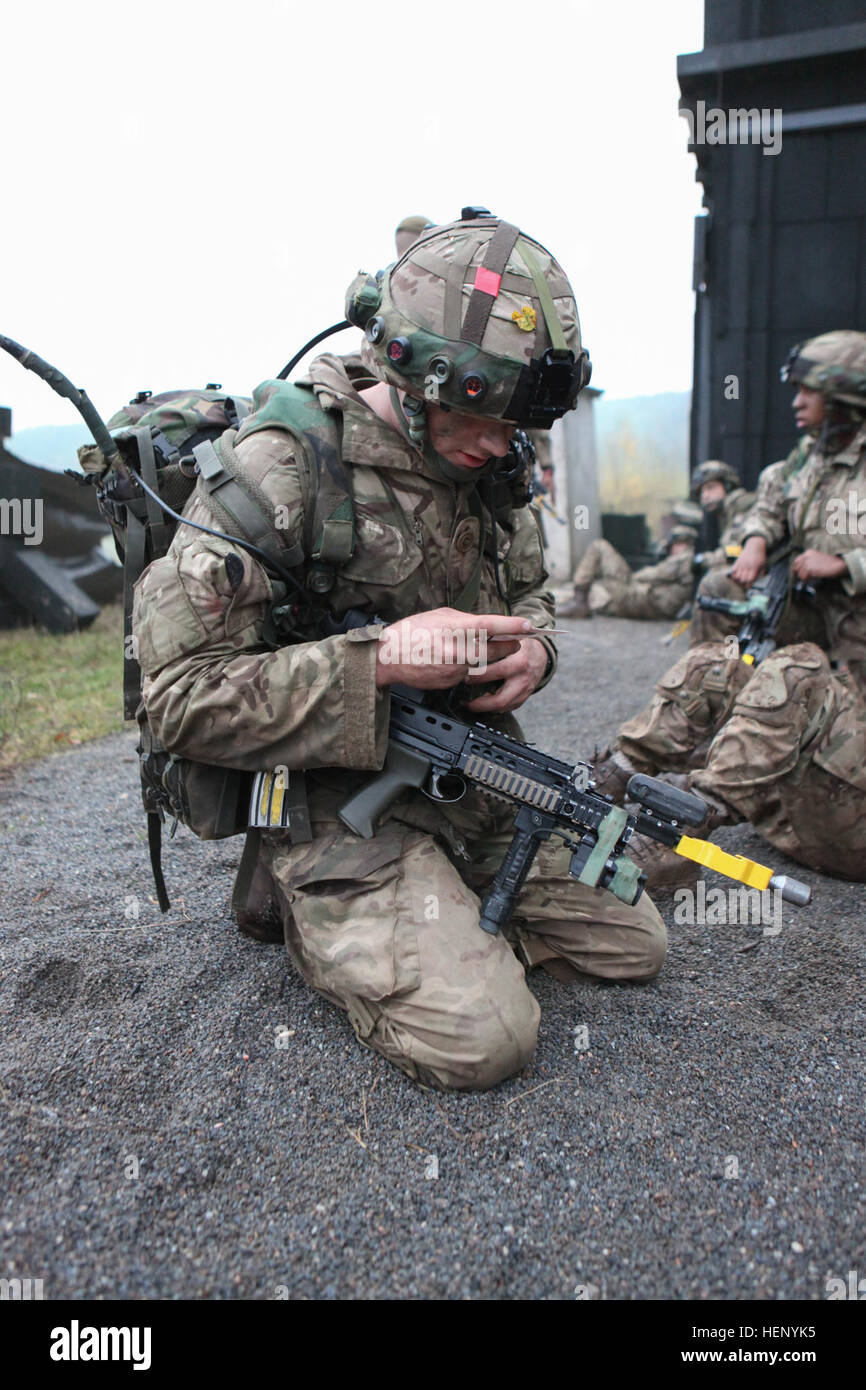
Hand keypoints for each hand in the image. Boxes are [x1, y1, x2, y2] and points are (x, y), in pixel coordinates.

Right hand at [374, 608, 529, 689]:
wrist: (388, 658)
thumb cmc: (412, 632)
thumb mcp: (439, 616)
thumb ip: (465, 620)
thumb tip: (487, 624)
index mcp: (453, 629)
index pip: (488, 626)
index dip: (510, 625)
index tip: (527, 625)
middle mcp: (456, 650)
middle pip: (494, 650)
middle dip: (508, 646)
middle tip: (516, 640)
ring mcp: (454, 669)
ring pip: (482, 664)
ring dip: (486, 657)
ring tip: (476, 647)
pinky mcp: (450, 682)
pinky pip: (467, 673)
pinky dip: (467, 667)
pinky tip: (453, 660)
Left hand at [462, 634, 549, 713]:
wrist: (540, 655)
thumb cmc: (521, 645)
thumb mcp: (510, 639)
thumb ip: (493, 643)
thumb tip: (470, 645)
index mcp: (519, 662)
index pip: (497, 672)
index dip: (479, 677)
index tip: (466, 677)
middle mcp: (523, 679)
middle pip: (500, 699)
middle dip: (480, 703)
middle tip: (466, 701)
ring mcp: (525, 691)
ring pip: (504, 707)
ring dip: (486, 708)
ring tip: (472, 704)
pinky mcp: (524, 698)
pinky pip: (508, 707)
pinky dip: (495, 707)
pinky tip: (485, 703)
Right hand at [729, 536, 766, 585]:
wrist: (754, 546)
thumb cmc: (760, 556)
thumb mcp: (764, 564)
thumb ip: (761, 573)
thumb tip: (758, 580)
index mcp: (754, 567)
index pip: (750, 579)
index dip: (749, 584)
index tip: (749, 585)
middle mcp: (747, 566)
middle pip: (743, 579)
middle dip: (744, 583)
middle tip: (746, 583)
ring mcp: (741, 564)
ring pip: (737, 576)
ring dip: (739, 580)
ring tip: (742, 579)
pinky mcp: (737, 562)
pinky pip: (733, 571)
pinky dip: (734, 575)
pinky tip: (737, 575)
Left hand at [792, 549, 847, 581]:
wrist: (838, 565)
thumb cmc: (831, 563)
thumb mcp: (818, 559)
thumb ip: (809, 562)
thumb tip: (800, 571)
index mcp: (808, 552)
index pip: (796, 561)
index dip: (795, 568)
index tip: (795, 574)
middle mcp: (806, 556)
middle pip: (797, 568)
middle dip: (800, 574)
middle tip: (806, 578)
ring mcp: (807, 562)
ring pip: (800, 574)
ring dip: (805, 578)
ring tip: (813, 577)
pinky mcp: (809, 569)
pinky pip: (804, 577)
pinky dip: (808, 579)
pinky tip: (814, 577)